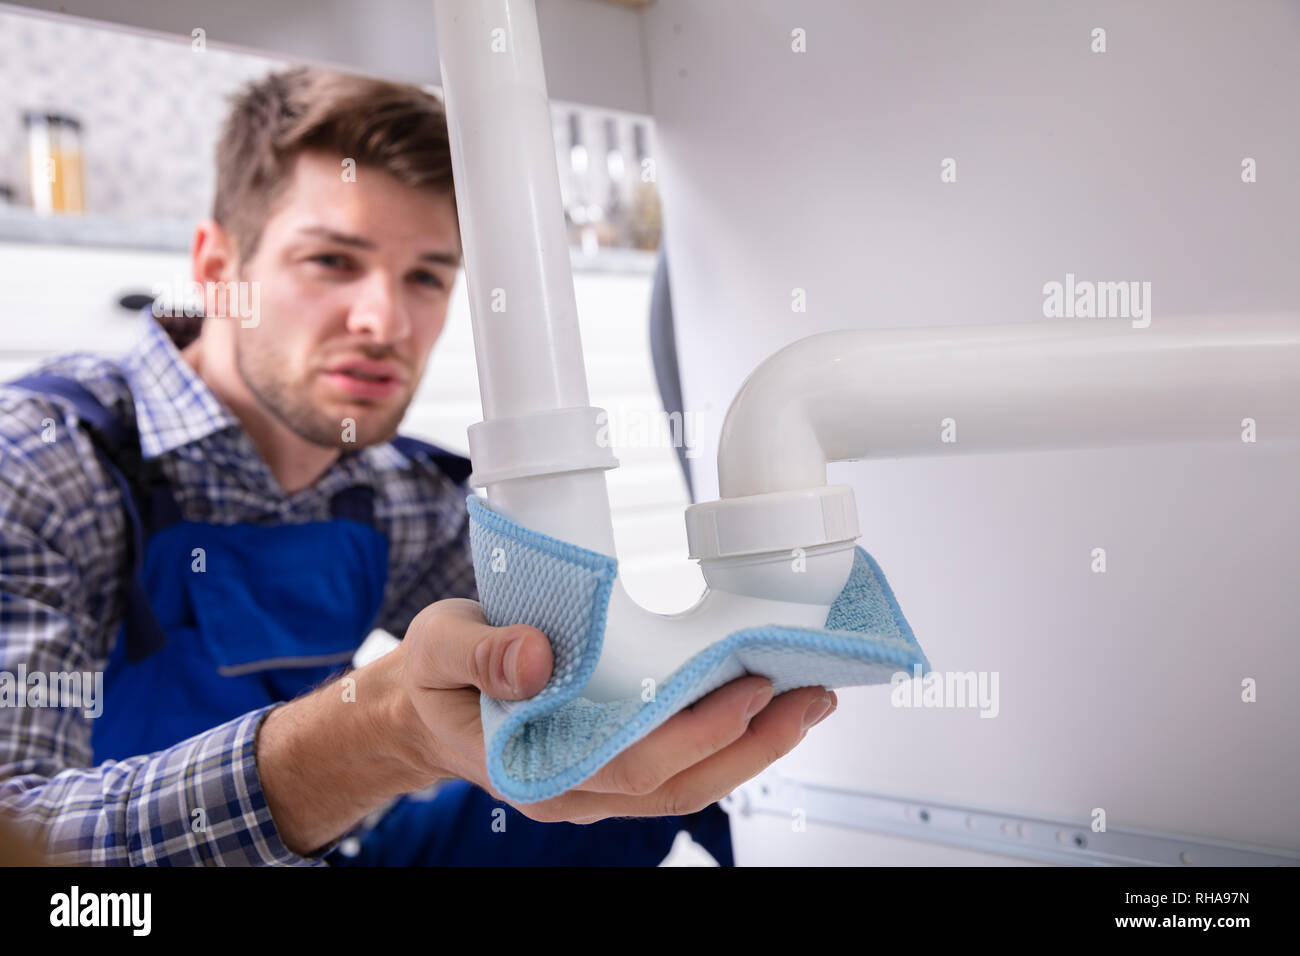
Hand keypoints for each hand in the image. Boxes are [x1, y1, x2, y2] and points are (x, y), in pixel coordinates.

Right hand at [395, 597, 836, 821]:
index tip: (746, 687)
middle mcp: (575, 788)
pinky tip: (762, 705)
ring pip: (689, 783)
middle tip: (808, 693)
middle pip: (680, 784)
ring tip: (807, 701)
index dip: (696, 733)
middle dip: (753, 743)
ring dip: (754, 747)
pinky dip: (727, 739)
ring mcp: (597, 783)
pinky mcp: (612, 765)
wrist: (422, 708)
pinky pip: (680, 766)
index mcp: (535, 768)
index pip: (632, 765)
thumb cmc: (434, 678)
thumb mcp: (437, 647)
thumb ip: (480, 652)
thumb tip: (536, 657)